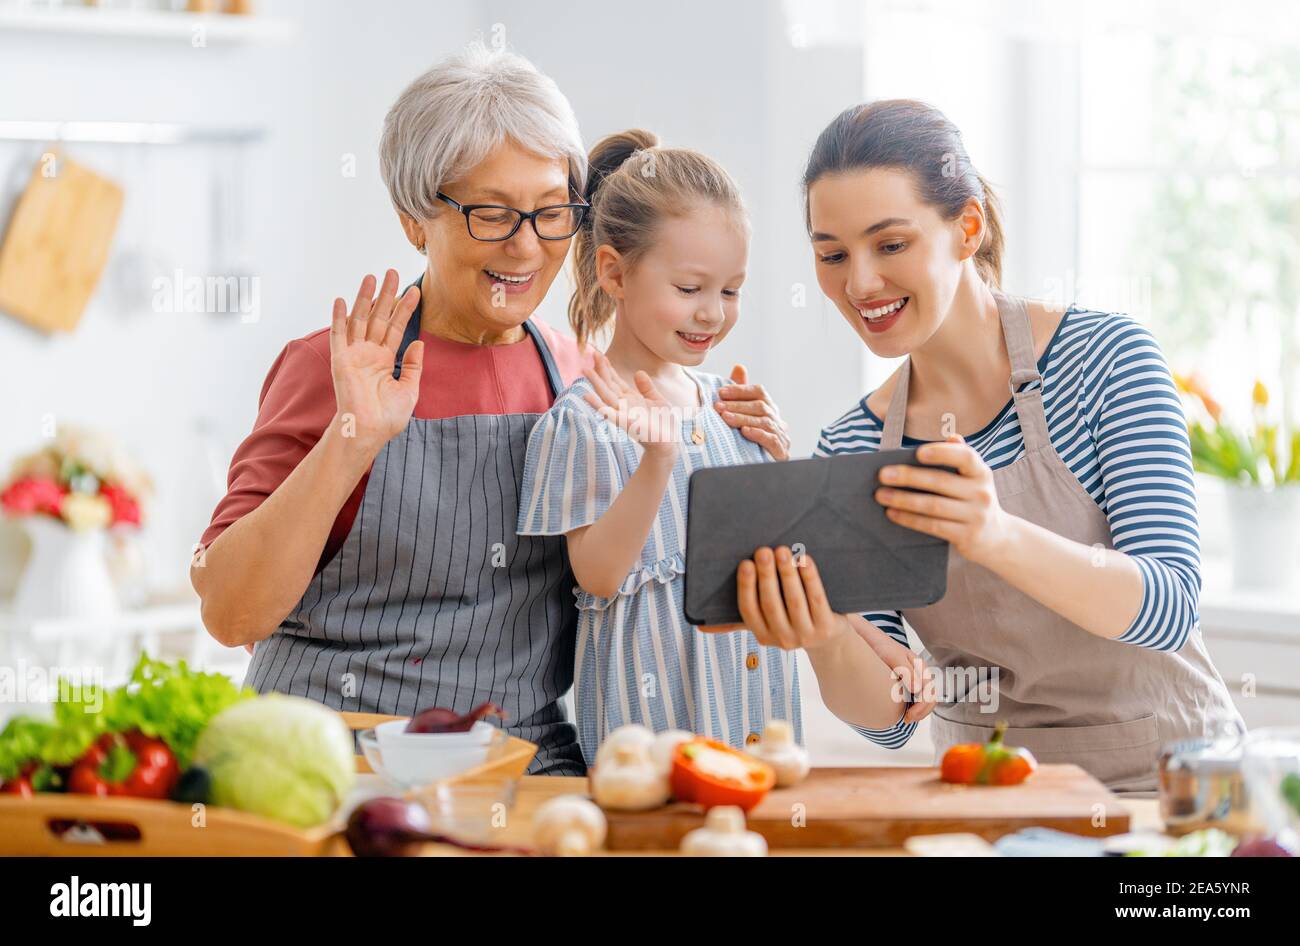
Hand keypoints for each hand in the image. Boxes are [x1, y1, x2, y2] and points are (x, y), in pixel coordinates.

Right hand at [329, 269, 422, 455]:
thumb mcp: (410, 389)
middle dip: (387, 295)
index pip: (397, 328)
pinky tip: (341, 299)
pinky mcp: (340, 360)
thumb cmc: (387, 417)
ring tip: (372, 277)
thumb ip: (414, 365)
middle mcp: (369, 353)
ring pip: (360, 320)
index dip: (406, 309)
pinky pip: (338, 335)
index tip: (416, 291)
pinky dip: (339, 317)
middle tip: (394, 272)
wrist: (369, 432)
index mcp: (384, 360)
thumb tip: (419, 342)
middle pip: (379, 317)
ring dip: (365, 298)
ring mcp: (354, 355)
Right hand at [582, 351, 677, 459]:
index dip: (608, 368)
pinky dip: (597, 405)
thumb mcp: (657, 400)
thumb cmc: (663, 424)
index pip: (616, 381)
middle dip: (600, 370)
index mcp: (631, 398)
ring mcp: (623, 414)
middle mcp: (624, 405)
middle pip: (609, 384)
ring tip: (584, 370)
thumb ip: (646, 387)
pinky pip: (608, 413)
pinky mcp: (625, 423)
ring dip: (595, 383)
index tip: (599, 354)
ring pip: (606, 395)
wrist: (668, 443)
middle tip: (591, 353)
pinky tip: (587, 396)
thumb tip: (638, 372)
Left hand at [714, 364, 790, 459]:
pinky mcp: (781, 451)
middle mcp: (777, 420)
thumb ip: (742, 392)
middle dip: (737, 405)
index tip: (721, 392)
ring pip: (764, 421)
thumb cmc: (750, 440)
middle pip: (760, 406)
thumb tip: (739, 366)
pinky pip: (771, 439)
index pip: (759, 392)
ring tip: (726, 418)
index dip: (740, 390)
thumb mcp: (744, 414)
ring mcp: (781, 436)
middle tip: (718, 406)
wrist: (760, 471)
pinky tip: (745, 432)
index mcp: (769, 409)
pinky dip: (758, 434)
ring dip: (743, 418)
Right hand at [723, 546, 849, 649]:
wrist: (829, 642)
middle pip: (771, 603)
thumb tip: (700, 628)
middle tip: (763, 551)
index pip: (748, 610)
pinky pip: (817, 598)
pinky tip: (805, 560)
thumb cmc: (791, 622)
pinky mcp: (826, 628)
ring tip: (783, 551)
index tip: (745, 564)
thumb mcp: (765, 625)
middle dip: (766, 576)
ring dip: (787, 574)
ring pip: (794, 600)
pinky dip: (810, 578)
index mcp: (762, 634)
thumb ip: (736, 621)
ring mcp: (805, 634)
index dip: (746, 587)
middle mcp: (782, 638)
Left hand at [851, 617, 935, 724]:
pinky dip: (913, 706)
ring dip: (918, 710)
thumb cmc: (880, 646)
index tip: (908, 716)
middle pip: (930, 698)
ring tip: (905, 719)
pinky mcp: (906, 679)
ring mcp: (914, 676)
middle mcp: (920, 672)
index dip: (922, 708)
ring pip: (924, 698)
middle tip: (906, 720)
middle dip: (921, 712)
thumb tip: (918, 688)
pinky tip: (903, 710)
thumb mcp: (892, 656)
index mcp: (920, 666)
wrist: (867, 638)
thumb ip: (906, 671)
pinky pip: (916, 696)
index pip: (929, 693)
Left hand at [875, 435, 1014, 565]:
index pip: (965, 457)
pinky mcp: (966, 536)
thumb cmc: (974, 500)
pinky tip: (892, 513)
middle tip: (882, 475)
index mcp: (981, 473)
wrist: (997, 538)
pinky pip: (932, 525)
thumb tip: (951, 436)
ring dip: (903, 500)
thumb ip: (959, 458)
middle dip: (908, 477)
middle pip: (940, 482)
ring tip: (881, 495)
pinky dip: (909, 519)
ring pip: (933, 506)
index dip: (942, 453)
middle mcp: (981, 493)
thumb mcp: (973, 479)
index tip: (918, 453)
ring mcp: (975, 516)